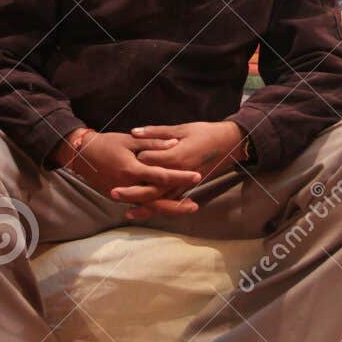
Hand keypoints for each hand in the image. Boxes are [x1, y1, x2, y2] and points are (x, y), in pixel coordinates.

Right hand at [52, 128, 203, 217]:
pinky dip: (156, 207)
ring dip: (169, 208)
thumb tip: (175, 144)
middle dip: (177, 203)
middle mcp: (128, 186)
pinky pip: (141, 205)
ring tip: (187, 208)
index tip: (196, 175)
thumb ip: (153, 143)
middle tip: (195, 205)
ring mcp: (124, 194)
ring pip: (150, 206)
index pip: (161, 176)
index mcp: (132, 169)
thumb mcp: (130, 140)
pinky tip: (170, 207)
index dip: (180, 176)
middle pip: (157, 199)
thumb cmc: (107, 144)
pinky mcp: (120, 197)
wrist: (82, 156)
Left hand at [128, 122, 247, 216]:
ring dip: (143, 205)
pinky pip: (170, 201)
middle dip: (132, 191)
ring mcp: (184, 183)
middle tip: (113, 191)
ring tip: (125, 209)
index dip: (135, 159)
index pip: (150, 161)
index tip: (120, 157)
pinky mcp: (186, 188)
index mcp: (177, 156)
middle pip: (152, 186)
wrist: (229, 144)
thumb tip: (135, 132)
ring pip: (161, 199)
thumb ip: (157, 133)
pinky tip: (142, 212)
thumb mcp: (181, 128)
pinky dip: (156, 208)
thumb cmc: (204, 133)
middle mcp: (179, 174)